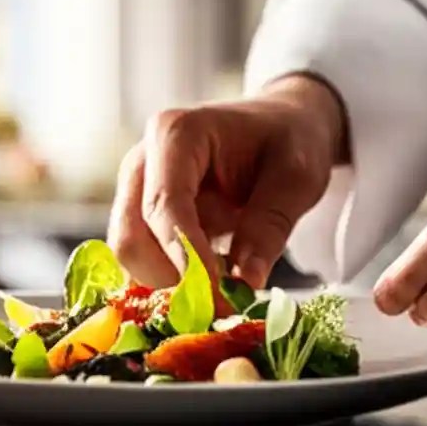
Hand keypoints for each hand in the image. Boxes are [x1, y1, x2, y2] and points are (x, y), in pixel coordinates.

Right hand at [106, 74, 347, 290]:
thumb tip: (244, 282)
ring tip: (221, 288)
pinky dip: (167, 281)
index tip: (218, 296)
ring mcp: (135, 189)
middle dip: (170, 277)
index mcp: (176, 134)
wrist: (280, 123)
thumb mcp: (296, 177)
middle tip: (222, 301)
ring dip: (168, 283)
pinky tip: (207, 282)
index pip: (164, 206)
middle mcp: (142, 161)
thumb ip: (269, 225)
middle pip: (131, 237)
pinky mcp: (139, 215)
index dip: (185, 257)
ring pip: (130, 254)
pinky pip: (139, 259)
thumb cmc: (287, 139)